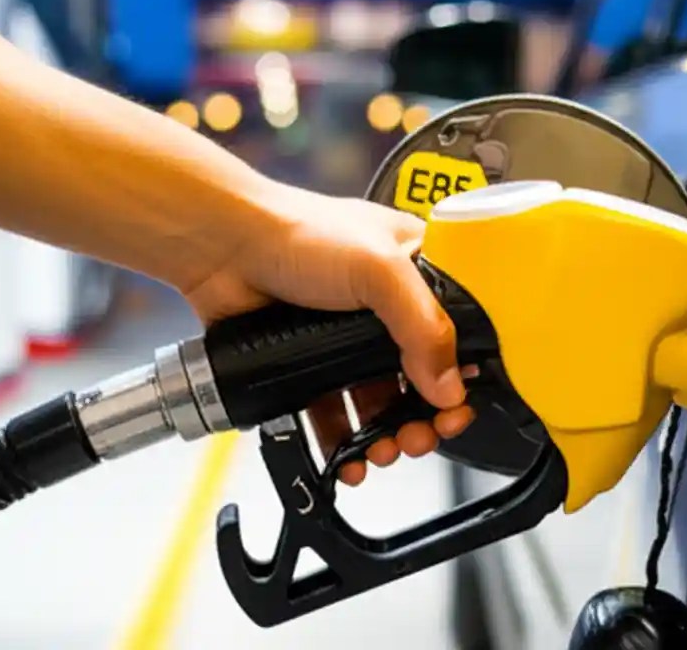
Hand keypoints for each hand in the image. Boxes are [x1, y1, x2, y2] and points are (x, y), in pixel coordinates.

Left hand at [181, 184, 474, 483]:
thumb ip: (423, 327)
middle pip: (420, 375)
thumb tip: (449, 385)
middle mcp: (384, 305)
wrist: (222, 246)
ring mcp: (345, 336)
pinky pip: (334, 411)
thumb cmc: (297, 232)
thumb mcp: (380, 269)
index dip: (464, 371)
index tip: (458, 403)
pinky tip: (348, 455)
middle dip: (424, 415)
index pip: (458, 330)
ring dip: (386, 434)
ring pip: (379, 400)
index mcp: (415, 270)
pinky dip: (344, 440)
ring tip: (383, 449)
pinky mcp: (309, 360)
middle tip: (421, 436)